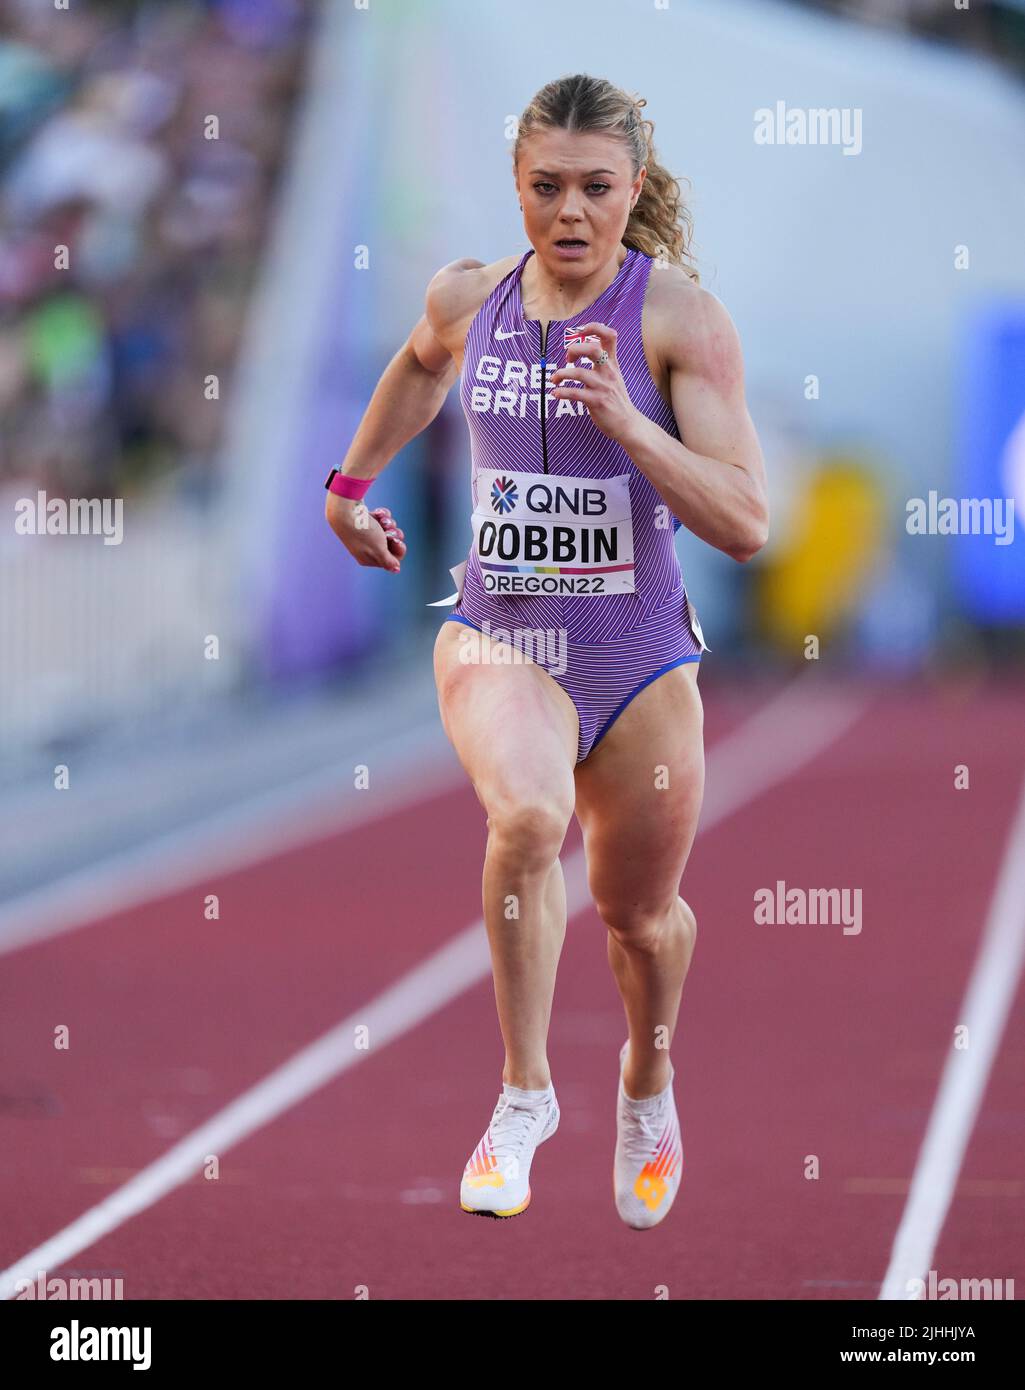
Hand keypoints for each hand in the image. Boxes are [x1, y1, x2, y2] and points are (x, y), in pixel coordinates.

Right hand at [325, 494, 405, 573]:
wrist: (345, 511)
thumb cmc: (364, 533)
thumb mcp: (379, 551)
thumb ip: (388, 562)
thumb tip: (396, 569)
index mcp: (369, 559)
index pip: (392, 558)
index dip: (398, 549)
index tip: (397, 541)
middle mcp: (367, 548)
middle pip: (392, 543)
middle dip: (394, 534)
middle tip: (389, 531)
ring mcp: (366, 533)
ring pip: (388, 529)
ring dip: (389, 523)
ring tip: (383, 521)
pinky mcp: (366, 520)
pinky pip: (382, 518)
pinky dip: (382, 515)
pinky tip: (377, 513)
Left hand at [549, 321, 642, 444]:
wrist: (628, 424)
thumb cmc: (616, 399)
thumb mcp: (614, 376)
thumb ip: (602, 363)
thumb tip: (583, 349)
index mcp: (613, 363)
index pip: (610, 336)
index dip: (595, 328)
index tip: (581, 331)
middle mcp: (609, 372)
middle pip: (593, 349)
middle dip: (574, 349)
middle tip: (568, 359)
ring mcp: (603, 387)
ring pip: (579, 373)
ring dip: (561, 374)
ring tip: (554, 379)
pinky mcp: (597, 402)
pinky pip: (575, 393)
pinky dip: (562, 392)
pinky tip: (556, 393)